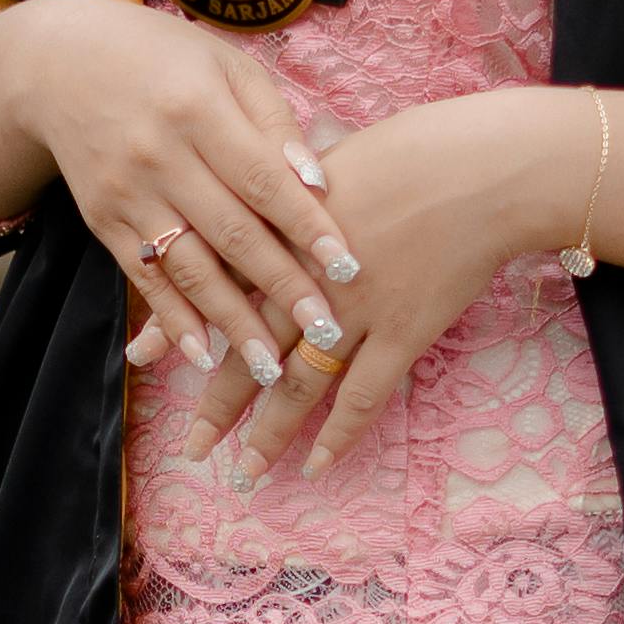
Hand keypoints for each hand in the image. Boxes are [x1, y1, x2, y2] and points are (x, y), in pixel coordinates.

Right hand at [0, 0, 356, 389]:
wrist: (56, 63)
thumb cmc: (162, 58)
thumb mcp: (224, 65)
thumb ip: (272, 122)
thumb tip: (319, 184)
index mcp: (198, 109)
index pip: (262, 179)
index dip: (307, 226)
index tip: (348, 268)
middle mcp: (159, 155)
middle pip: (231, 232)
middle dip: (281, 288)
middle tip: (326, 334)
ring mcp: (126, 193)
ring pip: (187, 267)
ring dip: (231, 322)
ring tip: (270, 366)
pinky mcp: (102, 221)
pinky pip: (143, 278)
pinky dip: (172, 318)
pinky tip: (202, 353)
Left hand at [177, 89, 587, 479]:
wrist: (484, 169)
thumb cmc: (415, 150)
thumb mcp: (331, 162)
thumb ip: (288, 191)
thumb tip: (259, 193)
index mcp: (282, 229)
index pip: (215, 285)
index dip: (176, 322)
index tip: (138, 357)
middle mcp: (308, 276)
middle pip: (249, 346)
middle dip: (218, 401)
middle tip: (191, 446)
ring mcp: (355, 309)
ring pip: (300, 382)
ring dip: (270, 431)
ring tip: (245, 472)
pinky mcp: (402, 331)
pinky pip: (364, 393)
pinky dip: (340, 431)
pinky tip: (317, 465)